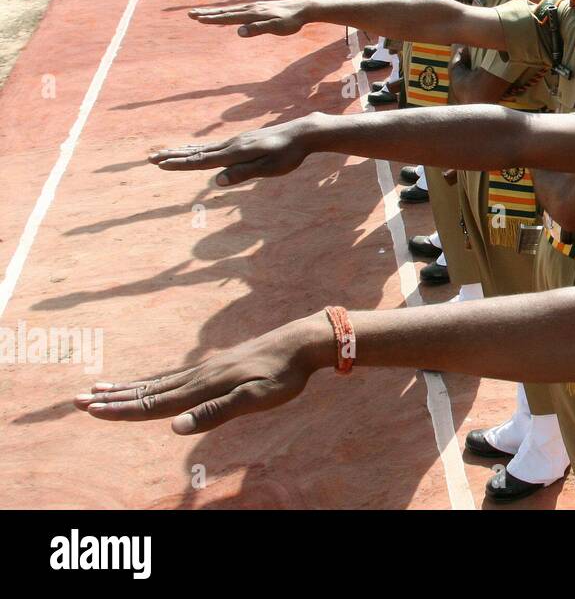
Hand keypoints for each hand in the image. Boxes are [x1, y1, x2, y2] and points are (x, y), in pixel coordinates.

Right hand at [75, 316, 330, 433]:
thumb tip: (175, 427)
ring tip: (98, 387)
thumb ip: (216, 412)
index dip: (122, 410)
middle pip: (148, 391)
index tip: (91, 411)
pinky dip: (153, 381)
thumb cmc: (285, 375)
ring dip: (126, 387)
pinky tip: (147, 382)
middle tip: (77, 400)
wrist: (303, 342)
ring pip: (158, 382)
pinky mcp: (216, 366)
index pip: (154, 403)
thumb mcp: (256, 398)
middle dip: (112, 398)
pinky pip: (175, 376)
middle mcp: (199, 375)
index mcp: (205, 386)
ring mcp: (206, 368)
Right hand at [148, 116, 315, 185]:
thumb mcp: (268, 168)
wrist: (303, 132)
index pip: (202, 161)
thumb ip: (243, 174)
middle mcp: (232, 145)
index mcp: (236, 153)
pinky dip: (199, 149)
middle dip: (173, 156)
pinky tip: (196, 151)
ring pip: (204, 148)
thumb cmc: (288, 154)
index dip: (180, 164)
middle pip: (197, 153)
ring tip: (164, 153)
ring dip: (182, 151)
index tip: (160, 164)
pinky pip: (215, 146)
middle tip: (150, 158)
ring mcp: (237, 141)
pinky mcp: (243, 141)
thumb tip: (216, 181)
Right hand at [189, 0, 320, 36]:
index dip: (212, 19)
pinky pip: (237, 10)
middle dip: (207, 13)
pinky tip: (222, 14)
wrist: (302, 8)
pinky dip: (226, 12)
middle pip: (224, 12)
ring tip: (200, 13)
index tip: (197, 19)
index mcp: (252, 14)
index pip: (228, 17)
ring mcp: (253, 8)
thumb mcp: (277, 28)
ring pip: (229, 10)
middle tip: (189, 14)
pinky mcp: (257, 9)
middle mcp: (250, 9)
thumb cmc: (291, 21)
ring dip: (213, 12)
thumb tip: (239, 32)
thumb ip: (259, 29)